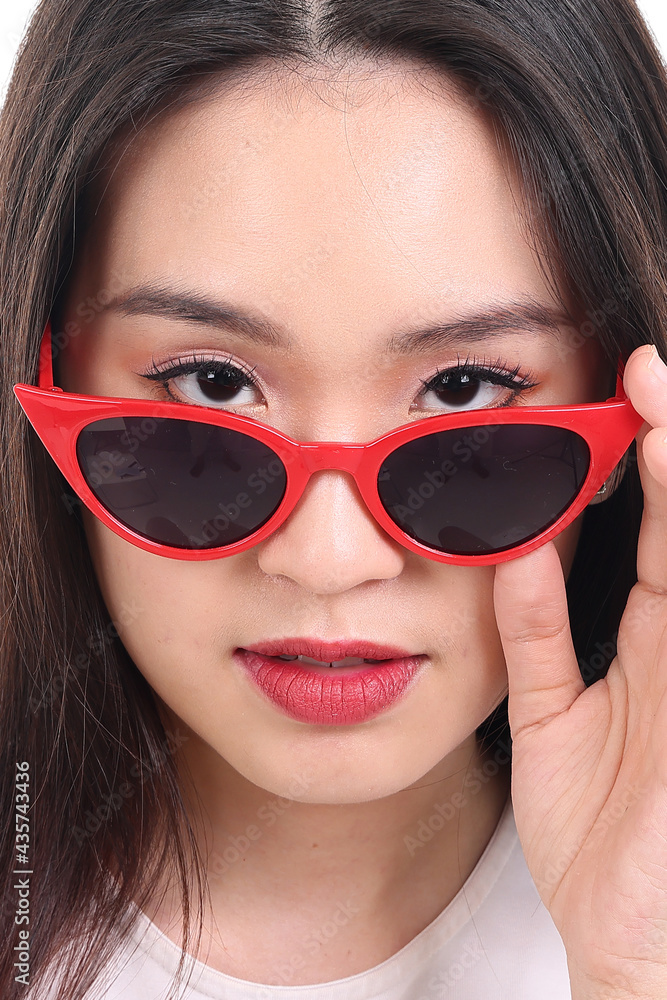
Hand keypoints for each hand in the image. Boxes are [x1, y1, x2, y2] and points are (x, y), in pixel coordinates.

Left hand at [493, 344, 666, 999]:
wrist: (627, 937)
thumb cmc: (597, 831)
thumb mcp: (548, 714)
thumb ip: (535, 631)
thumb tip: (516, 544)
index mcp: (653, 643)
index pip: (657, 532)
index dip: (650, 460)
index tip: (629, 394)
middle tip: (652, 374)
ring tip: (663, 422)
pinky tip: (666, 524)